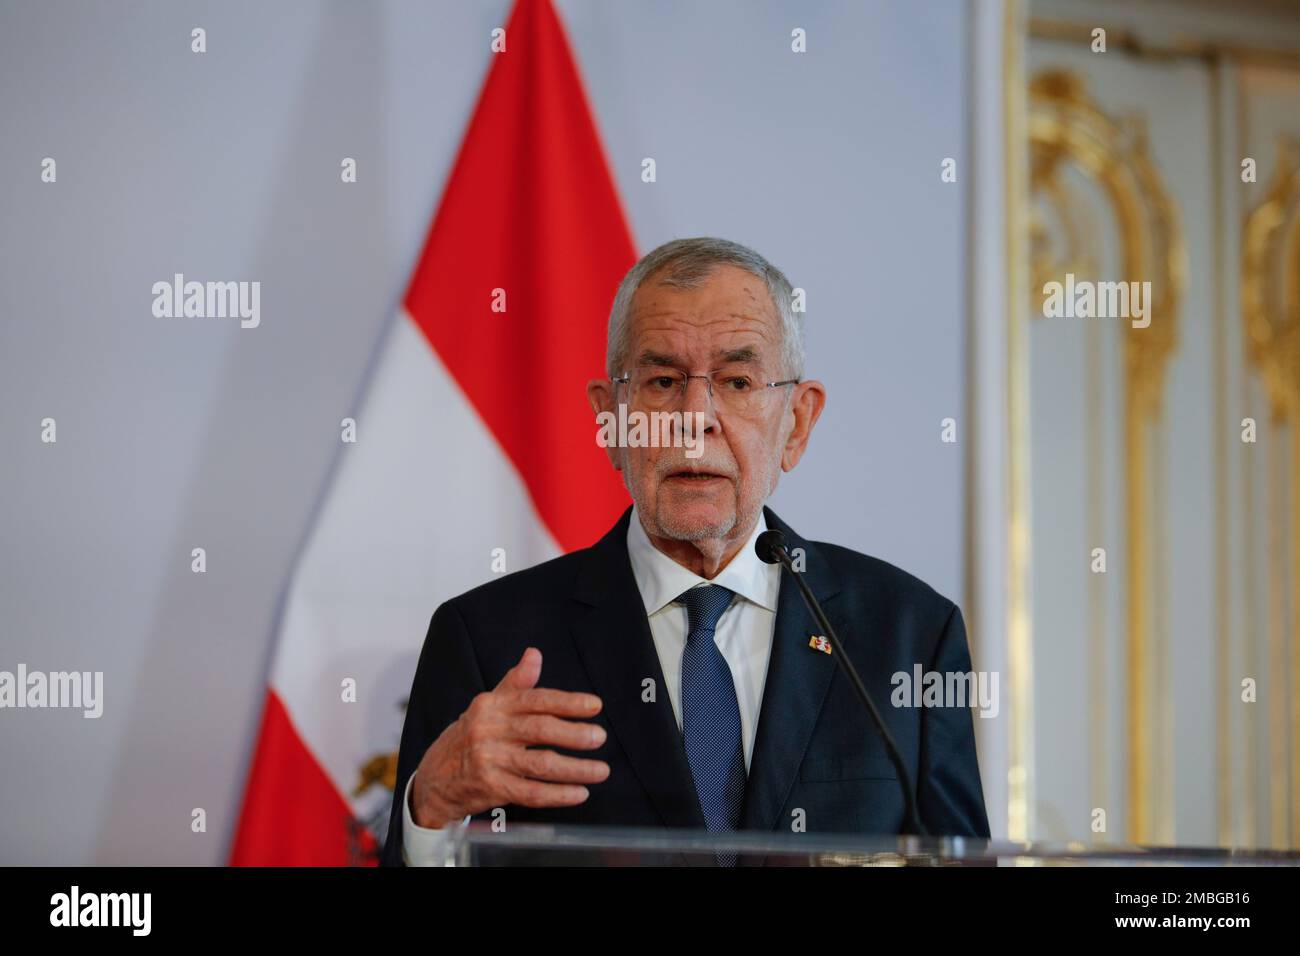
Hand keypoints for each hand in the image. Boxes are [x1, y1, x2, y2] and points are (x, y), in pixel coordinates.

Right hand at [409, 647, 608, 827]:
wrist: (433, 779)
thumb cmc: (468, 738)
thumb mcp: (487, 706)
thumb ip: (515, 683)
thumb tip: (534, 654)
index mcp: (492, 706)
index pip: (535, 700)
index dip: (567, 702)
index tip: (594, 705)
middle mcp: (489, 730)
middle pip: (540, 730)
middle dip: (575, 734)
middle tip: (600, 737)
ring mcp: (489, 761)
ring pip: (540, 764)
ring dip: (576, 768)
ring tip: (600, 769)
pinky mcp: (490, 789)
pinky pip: (531, 793)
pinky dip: (558, 795)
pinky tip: (579, 793)